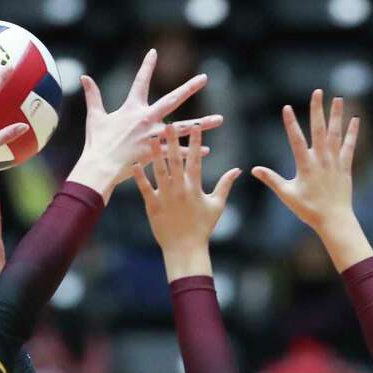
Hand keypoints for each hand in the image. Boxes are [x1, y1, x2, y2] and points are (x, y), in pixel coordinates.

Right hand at [68, 48, 223, 201]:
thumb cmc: (97, 143)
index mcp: (132, 108)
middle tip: (204, 78)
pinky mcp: (156, 153)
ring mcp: (153, 136)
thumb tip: (83, 77)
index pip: (140, 81)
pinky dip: (192, 151)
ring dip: (202, 123)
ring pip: (182, 127)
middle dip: (189, 88)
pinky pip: (178, 152)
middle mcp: (146, 119)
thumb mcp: (95, 117)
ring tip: (219, 120)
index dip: (146, 66)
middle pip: (172, 99)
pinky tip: (207, 150)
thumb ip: (92, 96)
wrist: (100, 166)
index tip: (154, 52)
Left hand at [133, 124, 240, 279]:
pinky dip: (140, 177)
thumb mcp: (217, 205)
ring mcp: (166, 197)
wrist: (186, 249)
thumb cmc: (202, 228)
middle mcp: (180, 189)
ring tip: (152, 138)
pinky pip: (145, 188)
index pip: (196, 160)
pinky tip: (135, 164)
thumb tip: (238, 170)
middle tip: (169, 124)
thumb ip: (225, 185)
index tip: (196, 125)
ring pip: (159, 171)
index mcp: (195, 187)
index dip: (196, 142)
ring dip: (156, 154)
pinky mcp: (153, 206)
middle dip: (173, 141)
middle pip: (175, 160)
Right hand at [252, 90, 372, 269]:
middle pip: (319, 130)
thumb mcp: (287, 194)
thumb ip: (271, 179)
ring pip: (336, 135)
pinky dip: (352, 133)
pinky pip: (349, 147)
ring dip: (336, 116)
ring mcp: (334, 163)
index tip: (287, 108)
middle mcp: (321, 161)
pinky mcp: (345, 167)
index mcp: (305, 166)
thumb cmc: (308, 209)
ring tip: (337, 98)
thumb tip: (254, 170)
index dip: (291, 124)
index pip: (296, 140)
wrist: (333, 220)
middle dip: (317, 110)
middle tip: (317, 92)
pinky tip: (354, 119)